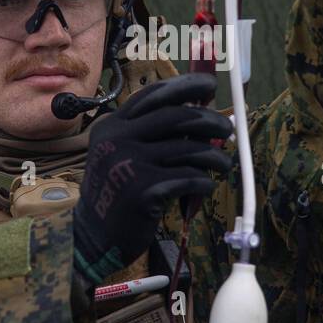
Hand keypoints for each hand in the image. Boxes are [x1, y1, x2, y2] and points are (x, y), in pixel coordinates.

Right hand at [72, 73, 233, 285]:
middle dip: (210, 120)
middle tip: (228, 129)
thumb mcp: (123, 155)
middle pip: (176, 116)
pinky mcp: (143, 190)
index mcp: (112, 125)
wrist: (94, 237)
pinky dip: (204, 182)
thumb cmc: (118, 194)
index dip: (185, 86)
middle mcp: (117, 139)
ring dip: (215, 156)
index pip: (152, 95)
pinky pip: (189, 178)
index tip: (210, 85)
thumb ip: (152, 134)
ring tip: (223, 164)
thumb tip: (203, 114)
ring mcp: (129, 163)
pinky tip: (206, 186)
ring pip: (188, 149)